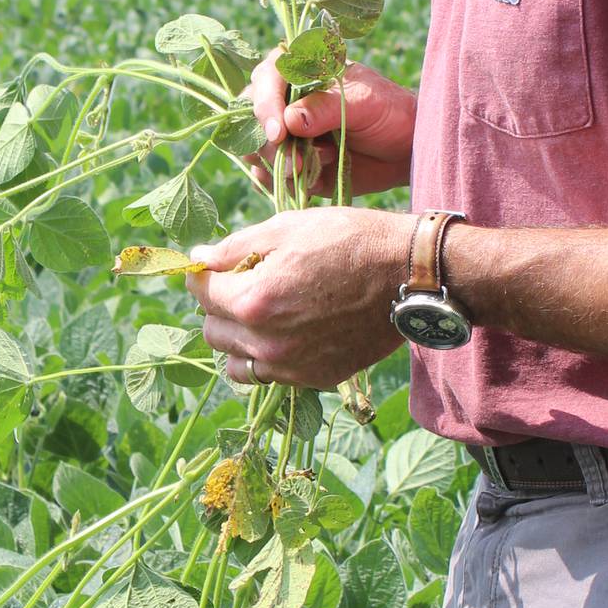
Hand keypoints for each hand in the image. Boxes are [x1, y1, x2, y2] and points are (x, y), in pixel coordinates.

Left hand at [187, 208, 411, 387]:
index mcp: (255, 301)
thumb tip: (198, 258)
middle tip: (245, 285)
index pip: (201, 294)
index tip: (214, 266)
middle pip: (212, 331)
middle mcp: (268, 343)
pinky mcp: (315, 379)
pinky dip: (268, 357)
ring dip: (238, 338)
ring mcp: (291, 367)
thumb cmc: (349, 240)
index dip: (203, 275)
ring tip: (264, 314)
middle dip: (219, 306)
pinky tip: (289, 331)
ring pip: (235, 362)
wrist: (409, 275)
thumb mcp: (288, 228)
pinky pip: (270, 375)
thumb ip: (235, 247)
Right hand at [247, 57, 416, 196]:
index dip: (266, 104)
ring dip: (275, 164)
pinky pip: (267, 175)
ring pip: (253, 148)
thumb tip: (289, 120)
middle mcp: (285, 100)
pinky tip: (311, 181)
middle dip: (267, 142)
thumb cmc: (390, 114)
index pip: (266, 78)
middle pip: (249, 115)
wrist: (405, 150)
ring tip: (313, 169)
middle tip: (295, 164)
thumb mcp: (365, 103)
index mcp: (301, 71)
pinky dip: (281, 182)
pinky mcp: (289, 163)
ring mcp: (285, 134)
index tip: (280, 133)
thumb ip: (327, 108)